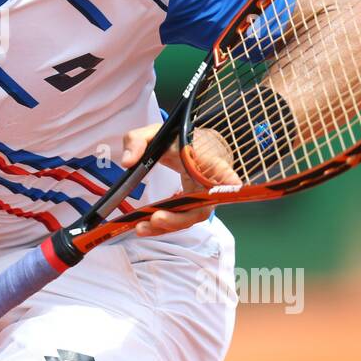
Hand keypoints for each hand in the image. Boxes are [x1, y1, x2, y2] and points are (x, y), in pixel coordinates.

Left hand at [118, 124, 242, 235]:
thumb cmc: (178, 139)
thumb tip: (128, 162)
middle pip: (202, 206)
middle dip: (178, 218)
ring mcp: (203, 195)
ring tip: (141, 227)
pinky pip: (183, 217)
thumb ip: (137, 141)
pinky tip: (145, 225)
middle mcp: (210, 182)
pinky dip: (165, 224)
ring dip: (167, 226)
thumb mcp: (155, 133)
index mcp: (206, 159)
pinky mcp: (194, 204)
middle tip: (155, 218)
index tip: (232, 183)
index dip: (227, 179)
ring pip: (191, 217)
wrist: (191, 146)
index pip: (221, 169)